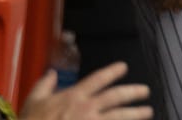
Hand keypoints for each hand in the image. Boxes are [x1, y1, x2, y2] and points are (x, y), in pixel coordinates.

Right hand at [20, 63, 151, 119]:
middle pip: (116, 97)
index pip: (98, 79)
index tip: (124, 67)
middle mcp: (86, 108)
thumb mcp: (33, 101)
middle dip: (133, 92)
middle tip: (145, 91)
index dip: (112, 71)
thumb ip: (44, 85)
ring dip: (136, 114)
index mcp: (73, 96)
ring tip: (148, 112)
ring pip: (120, 116)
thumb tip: (51, 72)